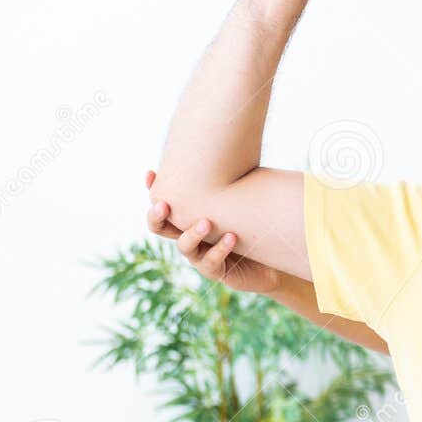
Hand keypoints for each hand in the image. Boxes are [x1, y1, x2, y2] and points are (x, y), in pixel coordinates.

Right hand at [144, 170, 281, 293]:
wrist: (271, 261)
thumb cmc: (253, 228)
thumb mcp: (241, 203)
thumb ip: (232, 184)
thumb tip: (235, 150)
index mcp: (189, 219)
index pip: (165, 204)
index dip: (153, 191)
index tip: (151, 174)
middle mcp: (189, 237)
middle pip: (161, 229)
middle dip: (158, 217)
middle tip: (164, 205)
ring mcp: (200, 256)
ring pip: (185, 246)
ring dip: (193, 233)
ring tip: (206, 222)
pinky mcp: (215, 271)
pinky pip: (211, 261)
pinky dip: (220, 249)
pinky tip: (231, 237)